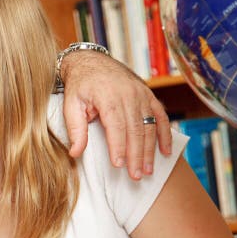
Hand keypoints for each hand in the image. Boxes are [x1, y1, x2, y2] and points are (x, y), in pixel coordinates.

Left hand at [60, 50, 171, 179]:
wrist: (91, 62)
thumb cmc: (79, 86)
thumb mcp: (70, 105)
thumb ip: (75, 129)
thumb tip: (75, 153)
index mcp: (109, 96)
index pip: (116, 126)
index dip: (119, 147)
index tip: (119, 165)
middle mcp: (129, 94)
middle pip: (136, 129)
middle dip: (137, 155)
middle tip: (136, 176)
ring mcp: (141, 94)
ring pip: (149, 126)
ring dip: (150, 150)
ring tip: (148, 170)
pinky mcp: (148, 95)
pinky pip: (160, 116)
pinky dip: (165, 134)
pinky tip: (166, 152)